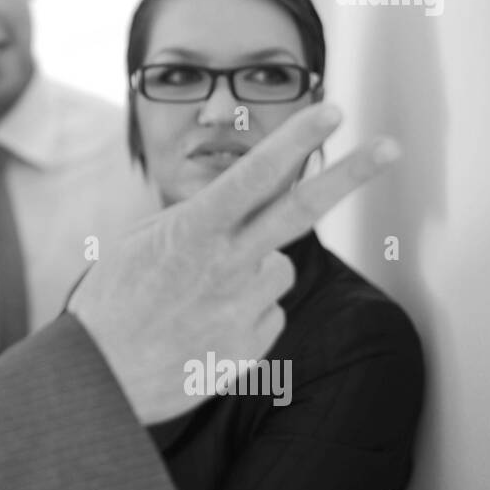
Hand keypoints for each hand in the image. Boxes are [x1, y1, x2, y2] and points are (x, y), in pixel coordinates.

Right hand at [68, 104, 398, 424]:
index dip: (296, 139)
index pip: (254, 174)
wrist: (98, 379)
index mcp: (192, 230)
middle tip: (391, 147)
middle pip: (301, 211)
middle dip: (349, 174)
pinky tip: (204, 327)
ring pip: (277, 269)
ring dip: (253, 271)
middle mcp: (225, 265)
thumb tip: (241, 209)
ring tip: (201, 295)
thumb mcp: (141, 242)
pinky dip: (245, 315)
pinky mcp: (253, 348)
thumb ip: (195, 220)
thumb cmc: (113, 301)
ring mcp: (242, 308)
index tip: (331, 110)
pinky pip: (268, 314)